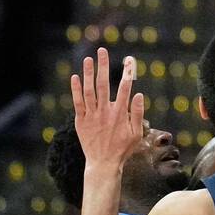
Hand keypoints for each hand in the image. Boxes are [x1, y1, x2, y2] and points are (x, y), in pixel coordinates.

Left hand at [70, 48, 143, 168]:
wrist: (104, 163)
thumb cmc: (123, 149)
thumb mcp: (137, 134)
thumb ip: (137, 113)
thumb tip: (138, 94)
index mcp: (120, 113)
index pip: (126, 87)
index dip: (128, 72)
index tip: (129, 60)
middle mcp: (105, 112)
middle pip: (104, 84)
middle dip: (104, 66)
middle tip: (102, 51)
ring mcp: (92, 116)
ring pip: (89, 90)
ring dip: (89, 74)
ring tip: (88, 59)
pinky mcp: (81, 121)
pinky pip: (78, 102)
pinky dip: (76, 90)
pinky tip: (75, 77)